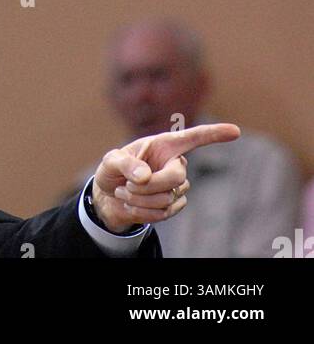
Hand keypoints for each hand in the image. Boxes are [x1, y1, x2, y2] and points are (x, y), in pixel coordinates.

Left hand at [91, 123, 240, 233]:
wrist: (108, 197)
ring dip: (140, 199)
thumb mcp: (110, 162)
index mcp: (163, 145)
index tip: (235, 131)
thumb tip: (145, 177)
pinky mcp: (173, 205)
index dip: (214, 134)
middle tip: (128, 186)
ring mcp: (175, 186)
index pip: (193, 138)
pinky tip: (132, 204)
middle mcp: (174, 164)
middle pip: (177, 177)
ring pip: (168, 198)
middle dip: (150, 186)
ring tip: (125, 192)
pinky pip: (164, 213)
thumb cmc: (112, 171)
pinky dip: (143, 211)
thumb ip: (125, 164)